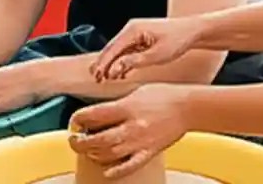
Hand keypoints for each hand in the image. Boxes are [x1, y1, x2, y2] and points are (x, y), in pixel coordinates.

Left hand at [68, 84, 188, 178]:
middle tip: (74, 140)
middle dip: (79, 142)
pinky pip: (129, 166)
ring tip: (88, 150)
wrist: (188, 107)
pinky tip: (106, 170)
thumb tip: (96, 115)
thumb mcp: (136, 92)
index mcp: (127, 107)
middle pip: (97, 139)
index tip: (75, 121)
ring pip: (109, 154)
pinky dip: (115, 170)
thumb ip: (116, 104)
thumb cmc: (164, 95)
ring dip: (93, 154)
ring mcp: (140, 141)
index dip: (78, 119)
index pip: (93, 115)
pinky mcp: (149, 152)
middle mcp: (132, 126)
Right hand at [90, 17, 202, 82]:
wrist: (192, 31)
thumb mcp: (158, 55)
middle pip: (111, 48)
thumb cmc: (178, 40)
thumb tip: (117, 67)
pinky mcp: (140, 38)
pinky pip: (126, 50)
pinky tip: (119, 74)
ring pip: (117, 50)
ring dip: (111, 63)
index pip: (112, 48)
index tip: (97, 76)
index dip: (103, 63)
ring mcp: (135, 33)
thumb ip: (136, 61)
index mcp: (133, 30)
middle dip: (103, 64)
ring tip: (104, 79)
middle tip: (96, 79)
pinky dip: (120, 61)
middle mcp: (131, 29)